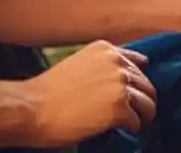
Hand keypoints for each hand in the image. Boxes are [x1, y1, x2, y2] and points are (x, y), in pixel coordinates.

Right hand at [21, 40, 156, 146]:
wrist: (33, 108)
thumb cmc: (47, 90)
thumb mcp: (77, 64)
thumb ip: (101, 67)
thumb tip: (121, 79)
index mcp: (105, 50)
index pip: (136, 61)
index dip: (138, 78)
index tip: (137, 88)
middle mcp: (117, 63)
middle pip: (145, 83)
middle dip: (143, 98)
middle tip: (137, 111)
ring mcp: (120, 86)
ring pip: (148, 103)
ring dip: (143, 115)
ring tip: (135, 122)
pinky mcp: (120, 109)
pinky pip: (137, 121)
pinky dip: (132, 128)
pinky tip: (122, 130)